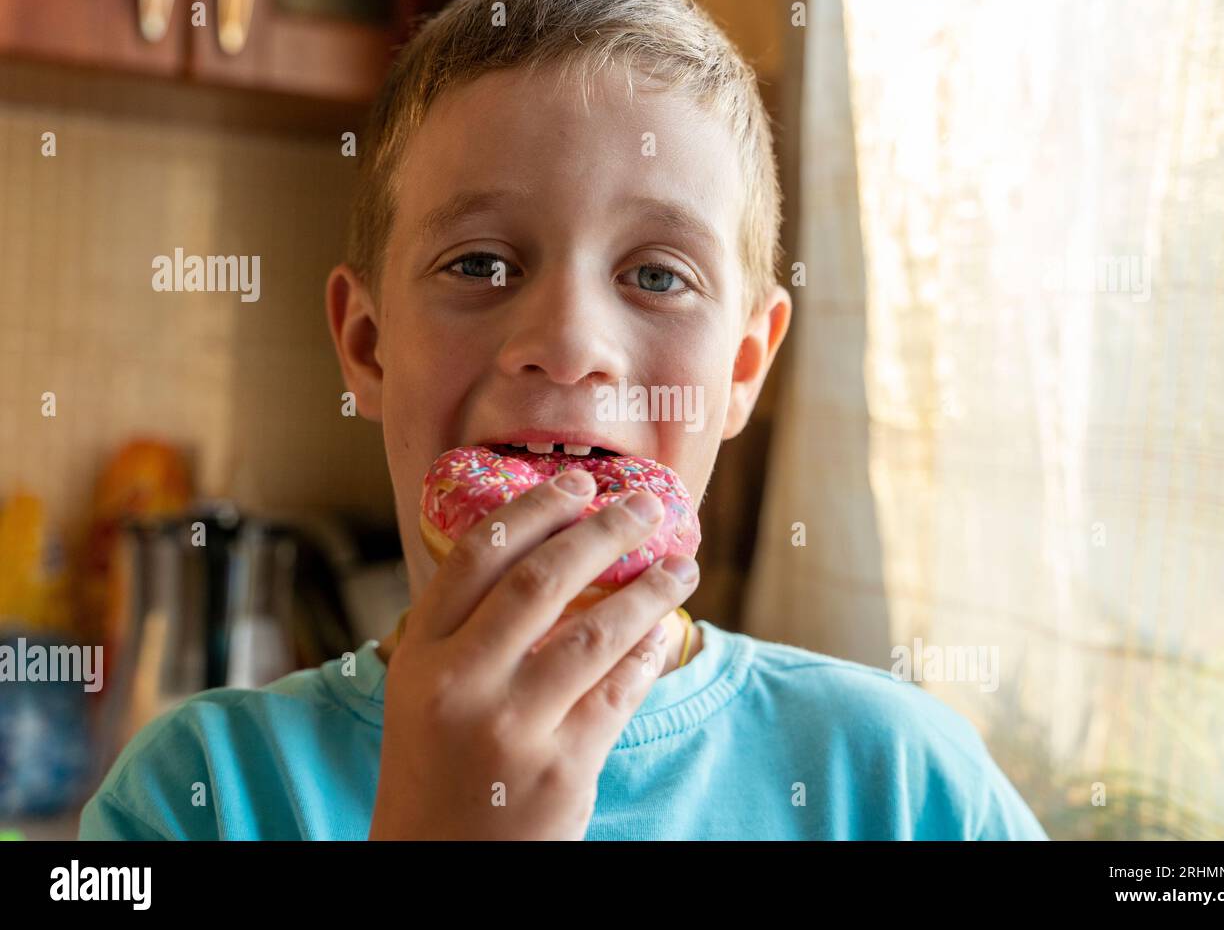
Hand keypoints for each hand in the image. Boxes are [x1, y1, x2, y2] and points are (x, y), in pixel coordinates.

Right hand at [369, 469, 699, 839]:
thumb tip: (546, 552)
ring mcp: (513, 726)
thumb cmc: (436, 767)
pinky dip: (649, 652)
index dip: (534, 508)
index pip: (478, 556)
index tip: (576, 483)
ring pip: (597, 630)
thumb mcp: (424, 691)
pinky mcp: (563, 767)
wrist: (435, 865)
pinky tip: (664, 630)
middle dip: (604, 529)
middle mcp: (460, 683)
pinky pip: (621, 691)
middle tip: (644, 506)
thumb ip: (466, 630)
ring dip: (649, 588)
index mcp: (420, 654)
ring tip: (680, 565)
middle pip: (542, 578)